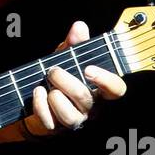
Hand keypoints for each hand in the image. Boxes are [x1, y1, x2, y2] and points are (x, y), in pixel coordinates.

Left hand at [23, 21, 126, 135]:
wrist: (40, 97)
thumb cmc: (61, 76)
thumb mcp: (68, 57)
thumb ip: (75, 43)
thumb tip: (79, 26)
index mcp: (100, 90)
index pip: (116, 90)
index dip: (106, 80)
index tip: (88, 69)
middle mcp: (91, 108)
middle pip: (85, 99)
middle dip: (66, 82)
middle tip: (53, 71)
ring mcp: (74, 119)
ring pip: (70, 117)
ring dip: (54, 98)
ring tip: (45, 85)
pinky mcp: (56, 128)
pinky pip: (50, 121)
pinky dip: (40, 105)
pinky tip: (38, 92)